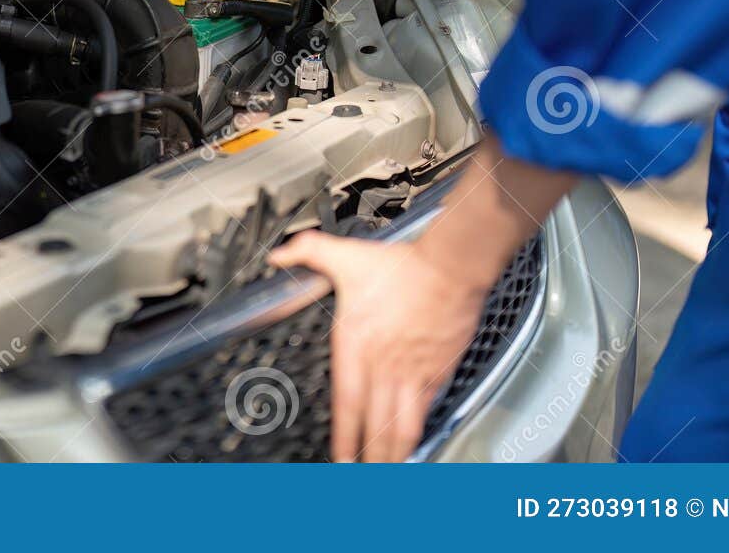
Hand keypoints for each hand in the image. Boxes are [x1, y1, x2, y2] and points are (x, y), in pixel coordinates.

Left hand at [268, 231, 489, 461]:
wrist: (451, 267)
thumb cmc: (402, 266)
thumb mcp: (346, 255)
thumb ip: (308, 252)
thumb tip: (278, 255)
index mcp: (357, 343)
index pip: (347, 401)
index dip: (344, 435)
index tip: (340, 456)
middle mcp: (384, 364)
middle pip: (374, 423)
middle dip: (369, 456)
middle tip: (362, 476)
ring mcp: (413, 371)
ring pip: (402, 424)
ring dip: (394, 452)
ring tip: (388, 470)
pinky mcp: (439, 370)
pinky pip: (426, 407)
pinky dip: (418, 427)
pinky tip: (413, 438)